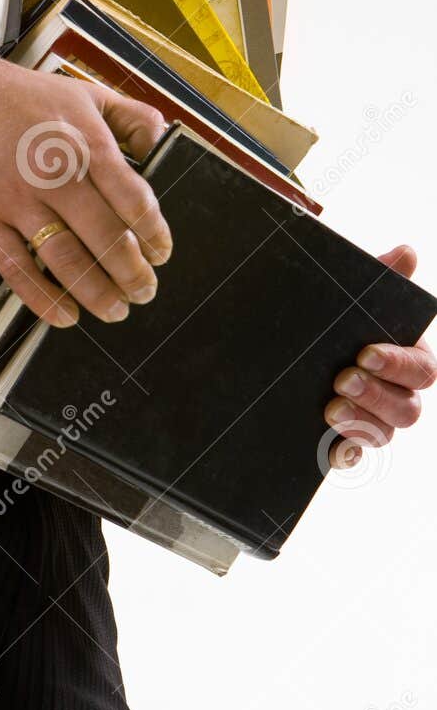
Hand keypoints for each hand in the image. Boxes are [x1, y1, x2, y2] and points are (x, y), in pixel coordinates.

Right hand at [0, 56, 172, 326]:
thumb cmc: (20, 98)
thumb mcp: (85, 92)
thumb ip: (130, 115)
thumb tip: (160, 142)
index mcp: (85, 142)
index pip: (134, 200)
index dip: (153, 234)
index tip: (160, 252)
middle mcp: (54, 174)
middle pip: (106, 238)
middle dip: (133, 273)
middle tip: (144, 291)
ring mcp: (16, 201)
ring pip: (67, 260)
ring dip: (98, 293)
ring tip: (116, 310)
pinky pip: (17, 270)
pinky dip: (45, 299)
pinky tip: (67, 316)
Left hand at [324, 244, 435, 464]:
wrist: (288, 340)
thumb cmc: (334, 313)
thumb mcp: (349, 292)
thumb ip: (378, 275)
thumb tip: (406, 252)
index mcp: (407, 356)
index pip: (421, 368)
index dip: (398, 364)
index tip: (365, 353)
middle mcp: (397, 394)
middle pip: (408, 409)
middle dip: (376, 396)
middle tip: (342, 380)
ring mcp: (371, 420)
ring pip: (384, 434)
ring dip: (361, 424)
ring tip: (329, 410)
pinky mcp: (342, 440)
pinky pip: (352, 457)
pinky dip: (346, 456)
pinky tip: (331, 452)